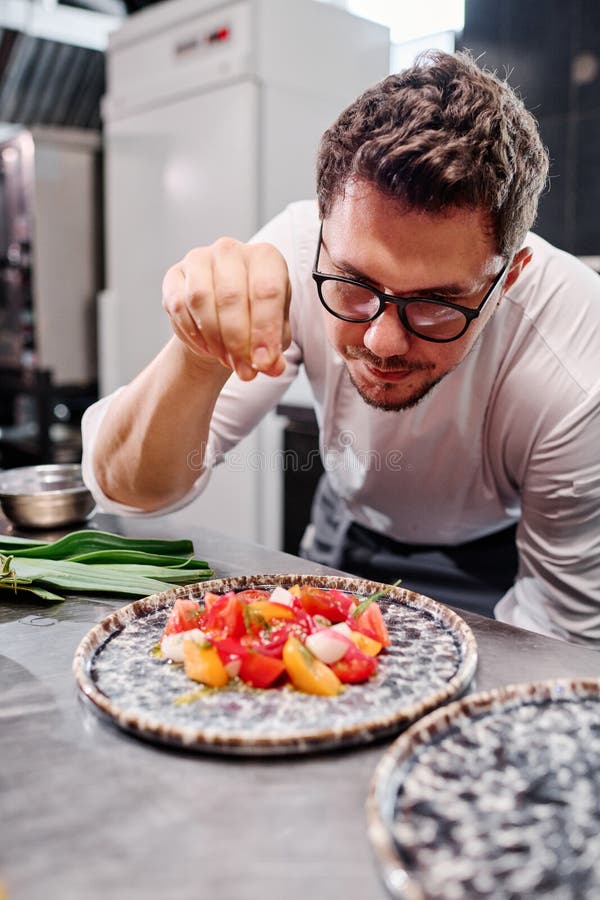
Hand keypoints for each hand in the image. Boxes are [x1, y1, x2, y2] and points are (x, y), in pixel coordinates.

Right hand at [162, 237, 291, 380]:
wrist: (223, 318)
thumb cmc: (255, 319)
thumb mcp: (274, 336)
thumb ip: (275, 351)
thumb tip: (271, 367)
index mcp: (266, 257)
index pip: (267, 290)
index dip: (265, 331)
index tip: (263, 362)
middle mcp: (231, 250)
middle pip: (232, 296)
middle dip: (238, 341)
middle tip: (244, 370)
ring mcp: (199, 259)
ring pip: (201, 299)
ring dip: (214, 337)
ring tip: (226, 358)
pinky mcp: (174, 276)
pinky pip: (178, 305)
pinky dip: (192, 333)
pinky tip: (206, 348)